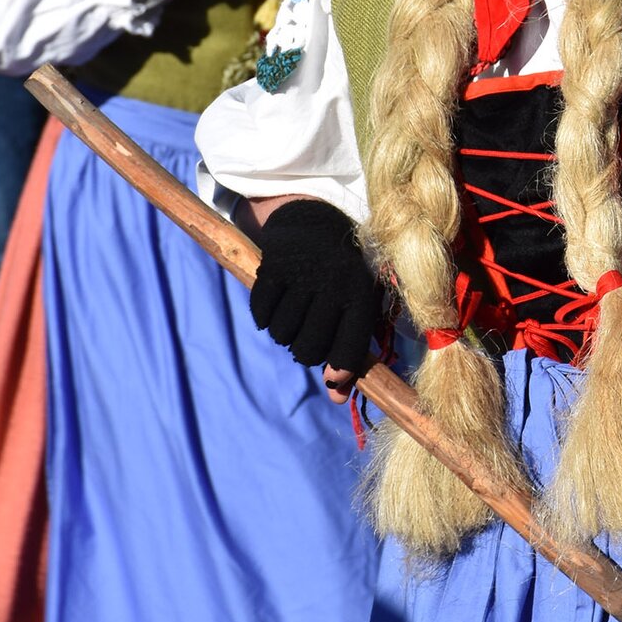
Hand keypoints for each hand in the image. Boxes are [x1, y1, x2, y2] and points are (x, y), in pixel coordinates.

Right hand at [249, 198, 384, 390]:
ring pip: (282, 334)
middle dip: (304, 353)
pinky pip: (261, 314)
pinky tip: (274, 305)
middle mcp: (332, 284)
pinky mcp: (273, 267)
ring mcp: (301, 275)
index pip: (350, 346)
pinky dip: (264, 318)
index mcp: (359, 294)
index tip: (332, 380)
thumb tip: (337, 399)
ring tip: (292, 318)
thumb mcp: (354, 306)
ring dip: (283, 334)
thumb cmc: (340, 277)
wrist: (313, 221)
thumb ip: (348, 353)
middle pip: (309, 348)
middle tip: (306, 338)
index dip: (341, 370)